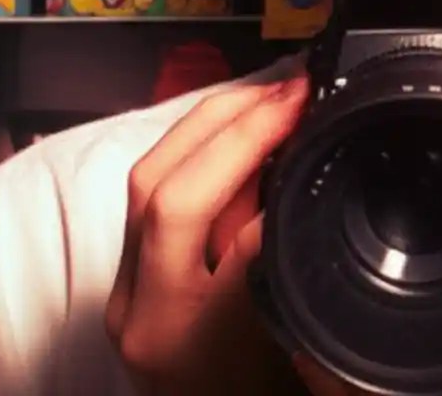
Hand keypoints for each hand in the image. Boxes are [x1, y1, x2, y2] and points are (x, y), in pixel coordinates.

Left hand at [105, 70, 314, 394]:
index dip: (282, 180)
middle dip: (236, 126)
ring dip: (213, 123)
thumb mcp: (292, 349)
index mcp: (190, 340)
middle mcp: (143, 310)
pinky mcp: (123, 273)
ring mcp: (124, 290)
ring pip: (148, 179)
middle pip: (170, 193)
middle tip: (294, 91)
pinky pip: (150, 189)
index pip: (237, 244)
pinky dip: (198, 146)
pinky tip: (238, 128)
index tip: (318, 128)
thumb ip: (293, 271)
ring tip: (270, 95)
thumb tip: (305, 187)